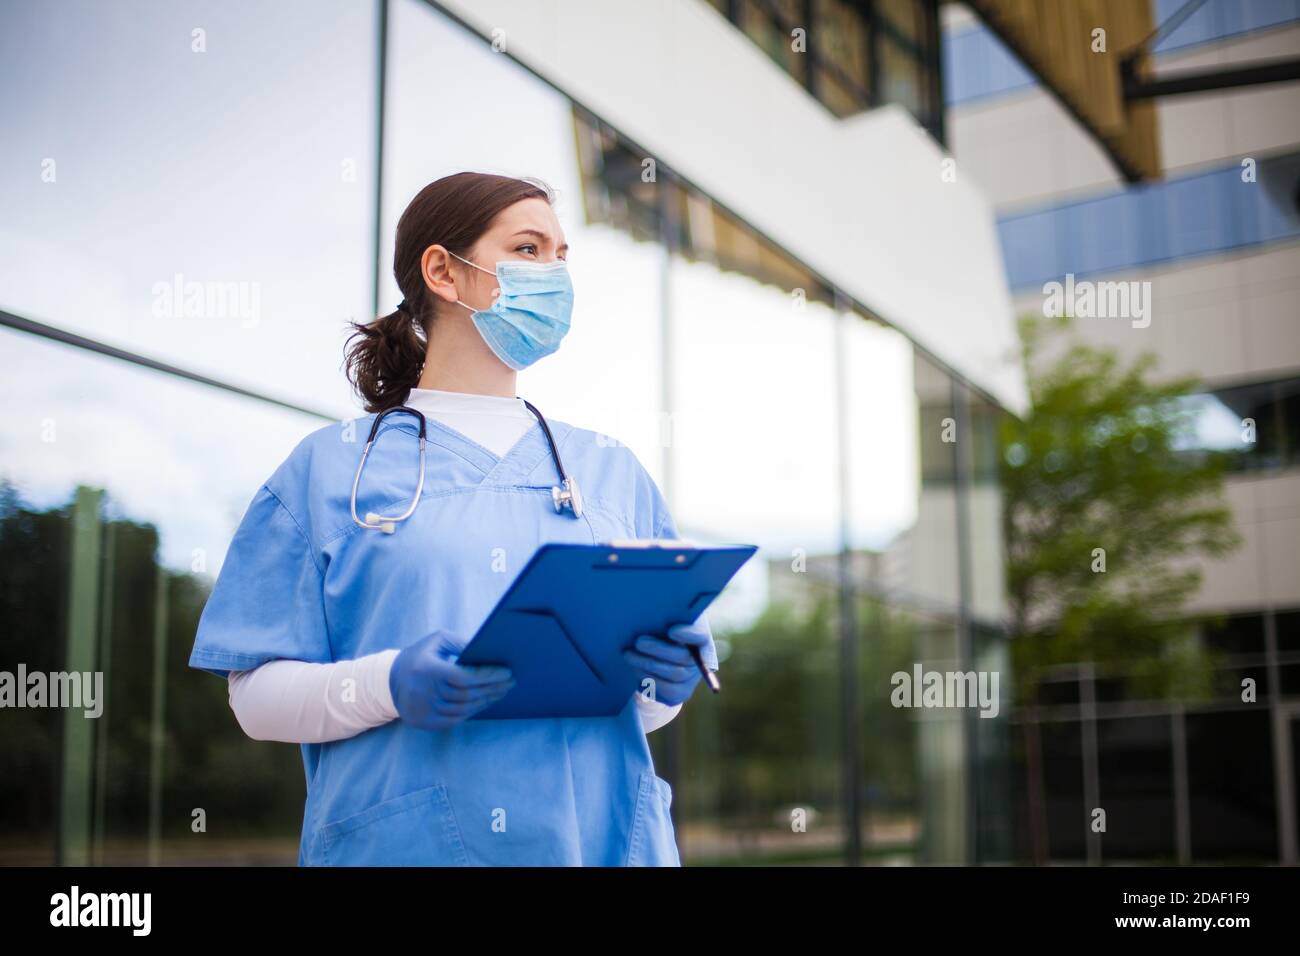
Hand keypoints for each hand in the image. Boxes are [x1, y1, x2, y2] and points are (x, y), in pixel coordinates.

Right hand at [388, 629, 514, 729]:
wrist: (390, 680)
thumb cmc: (422, 655)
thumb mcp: (438, 641)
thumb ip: (462, 644)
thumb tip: (490, 654)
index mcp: (427, 669)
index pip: (464, 677)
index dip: (488, 676)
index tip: (507, 672)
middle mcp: (423, 692)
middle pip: (467, 695)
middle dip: (493, 688)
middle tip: (510, 682)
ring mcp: (422, 710)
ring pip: (463, 710)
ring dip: (486, 701)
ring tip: (501, 692)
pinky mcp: (423, 722)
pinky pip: (455, 720)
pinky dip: (473, 712)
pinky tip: (484, 702)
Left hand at [622, 623, 711, 707]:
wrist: (655, 656)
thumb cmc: (659, 632)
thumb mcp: (662, 622)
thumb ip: (663, 617)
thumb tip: (651, 613)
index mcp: (699, 637)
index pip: (701, 636)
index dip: (689, 635)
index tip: (671, 631)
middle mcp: (700, 660)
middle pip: (685, 657)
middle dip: (659, 649)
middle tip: (638, 641)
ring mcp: (692, 679)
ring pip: (674, 674)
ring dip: (648, 664)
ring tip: (628, 654)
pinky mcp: (680, 693)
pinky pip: (667, 691)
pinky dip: (648, 679)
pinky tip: (635, 669)